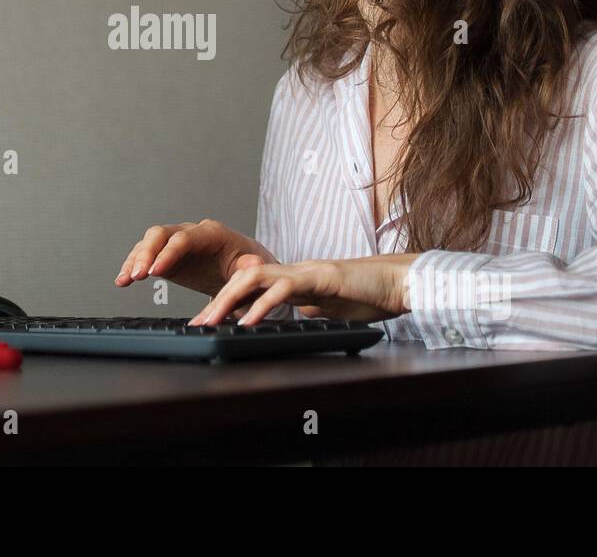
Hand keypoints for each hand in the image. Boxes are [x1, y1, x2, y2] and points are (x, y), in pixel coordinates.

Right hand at [115, 219, 278, 298]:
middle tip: (138, 275)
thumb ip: (249, 266)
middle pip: (161, 234)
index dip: (169, 253)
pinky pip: (144, 255)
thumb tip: (254, 263)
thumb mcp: (251, 267)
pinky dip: (132, 266)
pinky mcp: (164, 254)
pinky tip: (122, 280)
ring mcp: (174, 242)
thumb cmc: (245, 265)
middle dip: (147, 253)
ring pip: (149, 243)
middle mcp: (189, 232)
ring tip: (125, 280)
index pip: (184, 238)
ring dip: (135, 260)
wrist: (238, 267)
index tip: (157, 271)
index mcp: (211, 233)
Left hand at [190, 254, 418, 325]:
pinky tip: (247, 321)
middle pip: (242, 279)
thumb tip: (293, 317)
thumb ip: (308, 309)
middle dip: (216, 302)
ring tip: (211, 321)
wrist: (400, 281)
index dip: (224, 304)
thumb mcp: (328, 309)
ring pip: (254, 277)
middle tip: (196, 324)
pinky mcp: (321, 277)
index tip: (204, 323)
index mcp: (293, 280)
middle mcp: (294, 272)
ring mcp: (305, 272)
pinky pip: (284, 288)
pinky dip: (262, 305)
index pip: (249, 287)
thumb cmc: (369, 296)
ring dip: (229, 300)